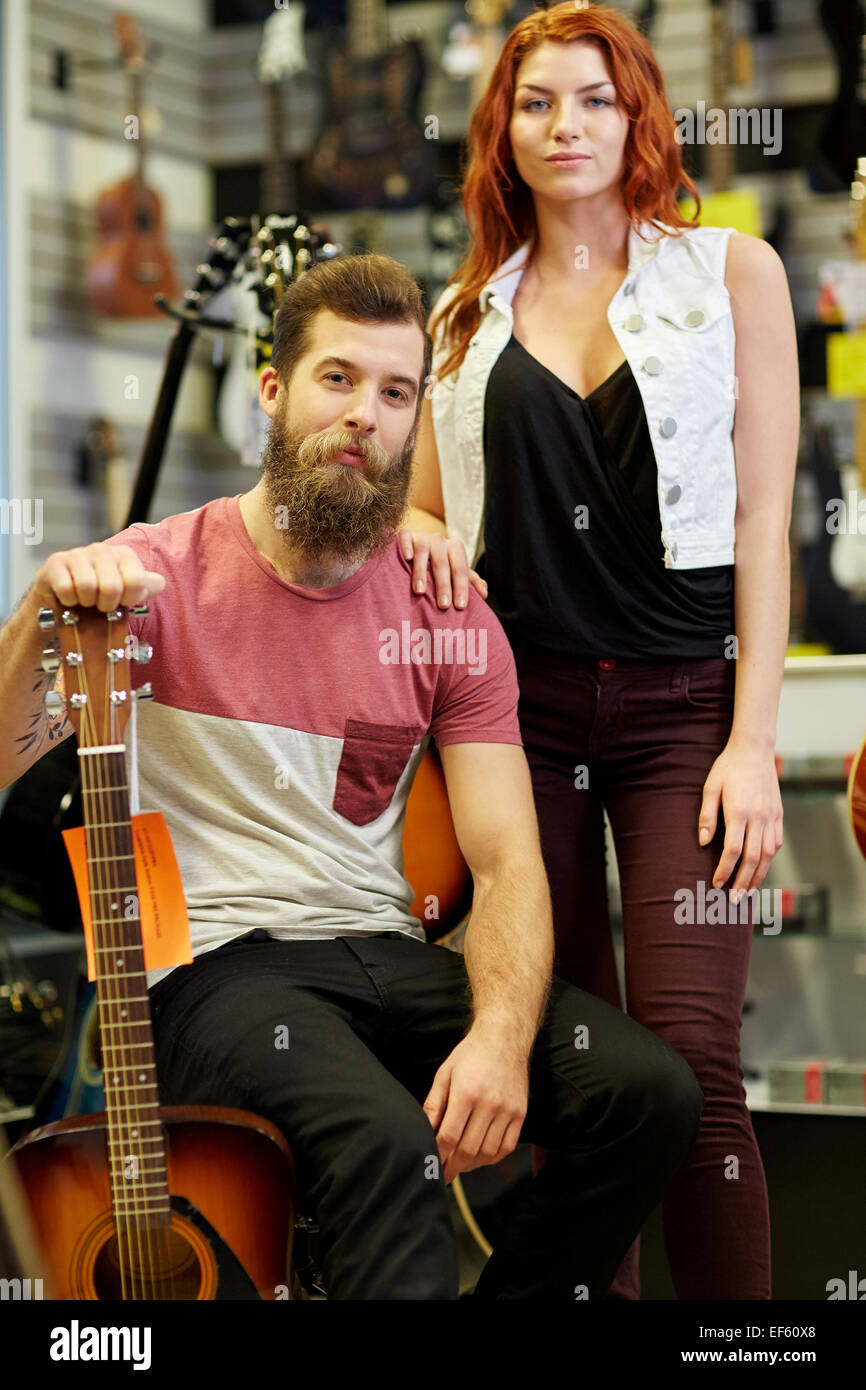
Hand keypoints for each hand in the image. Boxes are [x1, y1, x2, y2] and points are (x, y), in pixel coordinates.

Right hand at [34, 543, 165, 612]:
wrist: (65, 593)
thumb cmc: (100, 592)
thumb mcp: (127, 589)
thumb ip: (147, 586)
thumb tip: (160, 583)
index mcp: (124, 555)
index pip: (136, 582)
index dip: (128, 599)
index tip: (122, 601)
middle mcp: (102, 550)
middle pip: (111, 587)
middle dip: (106, 604)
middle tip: (101, 605)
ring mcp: (77, 554)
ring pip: (87, 587)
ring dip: (86, 602)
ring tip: (85, 600)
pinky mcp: (55, 563)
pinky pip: (66, 589)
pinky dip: (69, 601)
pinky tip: (70, 597)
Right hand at [397, 527, 487, 608]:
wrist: (415, 544)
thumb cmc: (438, 564)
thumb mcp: (455, 570)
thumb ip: (470, 581)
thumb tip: (483, 594)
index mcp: (455, 548)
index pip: (461, 569)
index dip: (462, 588)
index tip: (460, 606)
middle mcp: (440, 541)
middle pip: (442, 563)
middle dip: (443, 585)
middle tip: (444, 605)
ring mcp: (422, 536)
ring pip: (423, 551)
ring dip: (421, 571)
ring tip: (420, 591)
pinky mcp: (406, 534)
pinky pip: (406, 537)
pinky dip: (406, 546)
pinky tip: (407, 559)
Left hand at [421, 1025, 527, 1183]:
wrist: (504, 1039)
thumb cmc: (470, 1055)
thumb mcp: (445, 1074)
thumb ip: (434, 1105)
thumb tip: (425, 1132)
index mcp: (466, 1093)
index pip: (449, 1136)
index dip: (439, 1155)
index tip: (432, 1165)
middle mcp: (489, 1103)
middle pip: (468, 1149)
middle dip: (453, 1166)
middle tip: (443, 1173)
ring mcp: (508, 1110)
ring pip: (488, 1152)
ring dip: (471, 1165)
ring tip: (460, 1164)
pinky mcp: (520, 1113)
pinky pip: (507, 1147)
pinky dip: (492, 1158)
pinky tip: (480, 1156)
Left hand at [698, 739, 783, 897]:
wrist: (754, 750)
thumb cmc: (727, 768)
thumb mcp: (710, 788)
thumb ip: (706, 816)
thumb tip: (703, 843)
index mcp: (739, 811)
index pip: (733, 851)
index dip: (725, 870)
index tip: (716, 883)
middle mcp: (759, 817)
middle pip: (752, 859)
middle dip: (743, 882)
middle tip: (734, 900)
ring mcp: (772, 817)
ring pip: (767, 855)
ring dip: (758, 876)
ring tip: (747, 892)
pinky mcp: (779, 816)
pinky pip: (776, 844)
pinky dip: (768, 861)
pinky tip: (759, 870)